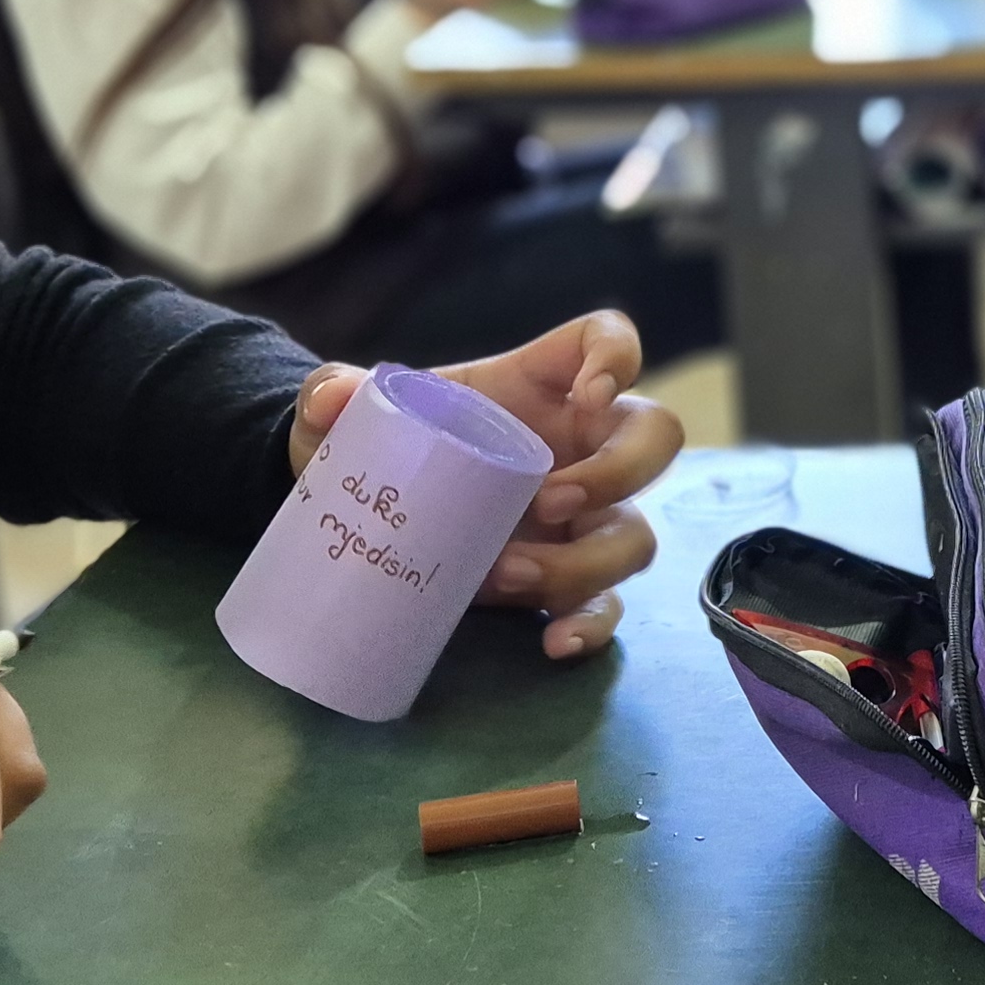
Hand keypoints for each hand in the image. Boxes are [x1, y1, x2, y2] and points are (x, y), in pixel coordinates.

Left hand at [290, 311, 687, 658]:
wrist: (361, 516)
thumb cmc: (376, 443)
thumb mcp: (345, 413)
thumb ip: (330, 393)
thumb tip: (332, 399)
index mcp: (539, 386)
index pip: (608, 341)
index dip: (617, 356)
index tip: (589, 394)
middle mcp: (578, 447)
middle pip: (654, 438)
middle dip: (617, 471)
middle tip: (547, 500)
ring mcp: (582, 517)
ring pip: (634, 532)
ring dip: (587, 558)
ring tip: (507, 574)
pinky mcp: (565, 579)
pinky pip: (605, 605)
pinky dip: (591, 626)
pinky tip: (555, 643)